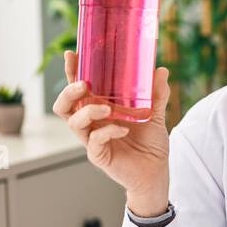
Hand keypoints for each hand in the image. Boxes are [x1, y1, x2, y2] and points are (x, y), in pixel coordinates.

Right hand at [52, 50, 171, 216]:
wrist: (156, 172)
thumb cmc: (150, 144)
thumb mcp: (155, 114)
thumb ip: (157, 94)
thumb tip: (161, 70)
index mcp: (99, 109)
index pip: (79, 89)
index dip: (72, 72)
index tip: (72, 54)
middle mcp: (91, 123)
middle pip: (64, 106)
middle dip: (68, 92)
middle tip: (84, 84)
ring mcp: (93, 140)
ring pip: (74, 122)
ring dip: (88, 111)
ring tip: (108, 109)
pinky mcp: (99, 156)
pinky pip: (94, 141)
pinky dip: (107, 132)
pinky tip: (123, 130)